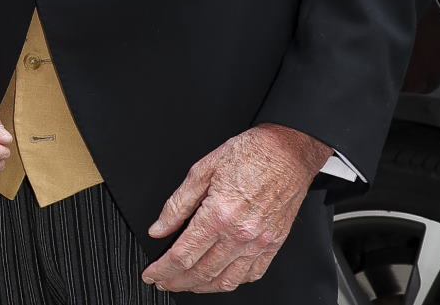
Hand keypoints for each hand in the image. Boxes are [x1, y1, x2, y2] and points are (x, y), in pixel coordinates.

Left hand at [142, 123, 330, 292]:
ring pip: (227, 280)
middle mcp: (240, 233)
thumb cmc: (249, 154)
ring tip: (186, 283)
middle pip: (201, 272)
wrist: (287, 152)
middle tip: (163, 281)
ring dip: (202, 287)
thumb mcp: (201, 170)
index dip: (163, 269)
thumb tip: (159, 228)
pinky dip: (232, 282)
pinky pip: (252, 274)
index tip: (151, 274)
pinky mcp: (274, 244)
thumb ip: (177, 204)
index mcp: (219, 214)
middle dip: (177, 282)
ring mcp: (259, 242)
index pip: (183, 254)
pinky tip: (219, 278)